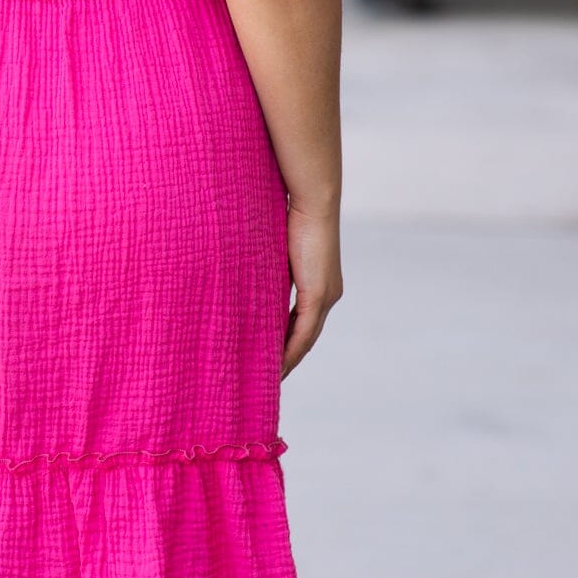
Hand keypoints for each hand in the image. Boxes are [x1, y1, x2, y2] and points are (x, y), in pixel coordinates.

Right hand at [281, 203, 342, 379]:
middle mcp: (328, 294)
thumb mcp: (278, 247)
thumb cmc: (292, 214)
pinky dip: (291, 350)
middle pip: (307, 336)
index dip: (288, 340)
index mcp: (321, 283)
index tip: (270, 355)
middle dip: (289, 357)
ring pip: (306, 339)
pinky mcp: (318, 295)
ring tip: (270, 377)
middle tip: (269, 375)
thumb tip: (248, 273)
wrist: (313, 201)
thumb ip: (270, 265)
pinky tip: (278, 365)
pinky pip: (304, 332)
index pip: (304, 321)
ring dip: (289, 359)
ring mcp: (326, 296)